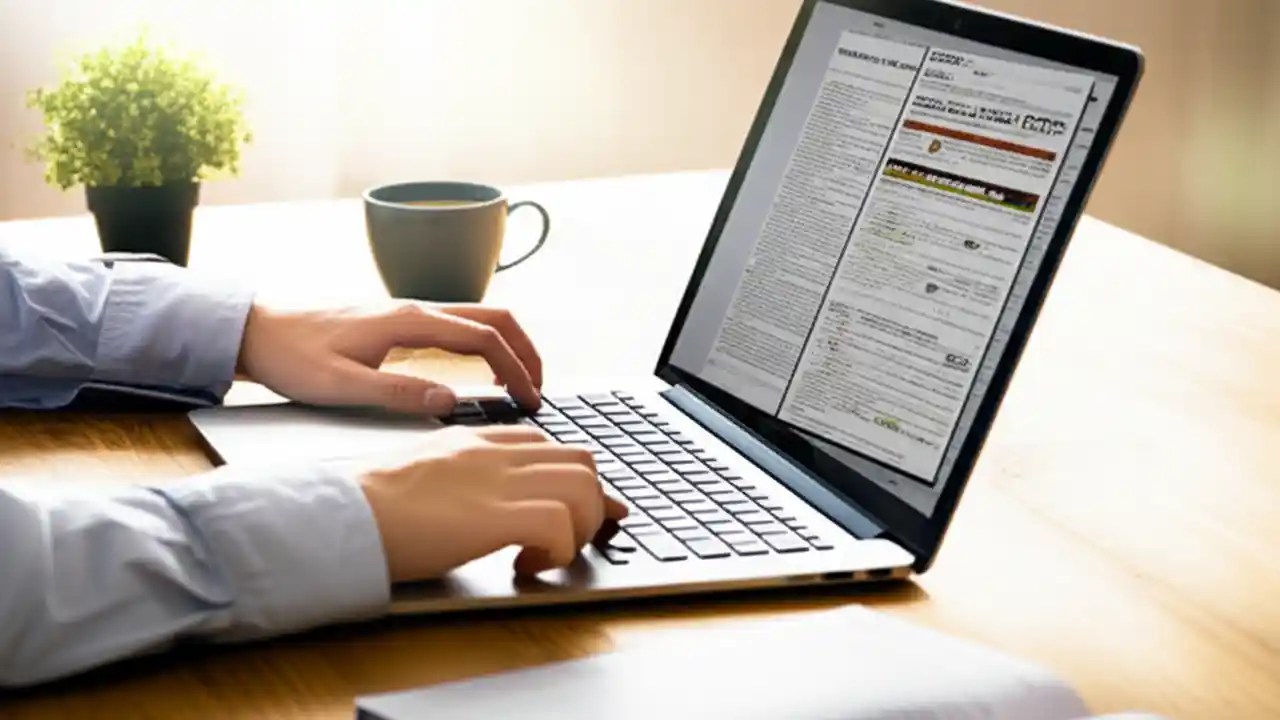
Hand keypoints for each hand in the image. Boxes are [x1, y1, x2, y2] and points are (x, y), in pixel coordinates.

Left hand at [236, 301, 542, 414]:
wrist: (254, 330)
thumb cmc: (291, 357)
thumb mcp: (340, 386)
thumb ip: (398, 394)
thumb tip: (452, 403)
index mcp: (409, 322)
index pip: (485, 338)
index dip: (517, 369)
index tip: (532, 400)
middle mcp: (415, 309)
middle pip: (494, 318)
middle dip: (526, 350)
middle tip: (540, 388)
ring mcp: (408, 312)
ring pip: (478, 318)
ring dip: (508, 346)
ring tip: (520, 383)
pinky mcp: (398, 322)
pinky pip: (458, 326)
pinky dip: (484, 345)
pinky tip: (480, 372)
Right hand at [355, 425, 627, 579]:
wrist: (340, 514)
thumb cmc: (368, 503)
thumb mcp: (423, 473)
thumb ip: (461, 478)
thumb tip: (480, 505)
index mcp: (475, 442)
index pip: (548, 445)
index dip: (573, 479)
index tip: (586, 507)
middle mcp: (494, 455)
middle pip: (581, 461)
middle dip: (591, 503)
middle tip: (572, 538)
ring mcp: (496, 481)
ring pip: (583, 487)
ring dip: (581, 527)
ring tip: (551, 553)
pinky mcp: (492, 517)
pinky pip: (558, 524)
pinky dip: (559, 551)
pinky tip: (528, 567)